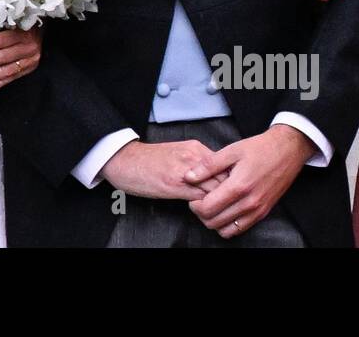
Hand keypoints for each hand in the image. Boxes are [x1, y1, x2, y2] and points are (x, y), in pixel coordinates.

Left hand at [0, 26, 41, 89]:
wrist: (43, 28)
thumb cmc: (23, 22)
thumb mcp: (10, 22)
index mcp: (23, 33)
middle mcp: (28, 48)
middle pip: (0, 57)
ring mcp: (30, 60)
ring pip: (6, 70)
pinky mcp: (31, 68)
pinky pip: (13, 77)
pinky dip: (1, 82)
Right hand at [99, 139, 225, 201]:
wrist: (125, 161)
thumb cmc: (150, 160)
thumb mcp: (178, 153)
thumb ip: (198, 162)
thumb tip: (215, 175)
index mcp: (195, 148)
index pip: (225, 165)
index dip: (232, 180)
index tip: (233, 191)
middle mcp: (193, 157)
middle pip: (225, 176)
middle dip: (230, 192)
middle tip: (231, 204)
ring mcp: (185, 171)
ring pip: (216, 189)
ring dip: (220, 202)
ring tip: (219, 210)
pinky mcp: (175, 185)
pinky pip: (201, 198)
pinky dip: (206, 207)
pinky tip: (204, 211)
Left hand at [187, 124, 312, 237]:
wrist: (287, 152)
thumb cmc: (259, 148)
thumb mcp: (231, 150)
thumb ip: (208, 166)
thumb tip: (188, 176)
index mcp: (239, 186)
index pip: (208, 208)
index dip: (194, 204)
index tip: (193, 195)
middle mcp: (249, 203)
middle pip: (214, 222)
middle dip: (201, 213)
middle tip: (200, 200)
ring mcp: (257, 210)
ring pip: (226, 230)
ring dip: (214, 221)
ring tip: (211, 205)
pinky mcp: (263, 213)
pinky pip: (240, 229)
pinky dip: (228, 224)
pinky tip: (225, 210)